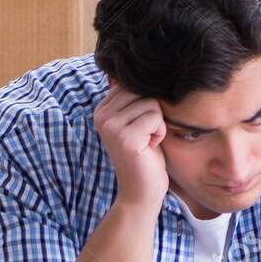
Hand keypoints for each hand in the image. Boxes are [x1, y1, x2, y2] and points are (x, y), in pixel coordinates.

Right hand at [94, 82, 169, 209]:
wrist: (141, 192)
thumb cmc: (145, 156)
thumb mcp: (138, 121)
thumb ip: (134, 98)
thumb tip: (138, 68)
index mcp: (102, 109)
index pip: (134, 84)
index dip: (147, 105)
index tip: (140, 128)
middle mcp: (101, 116)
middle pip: (143, 92)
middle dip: (153, 114)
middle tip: (145, 137)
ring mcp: (111, 127)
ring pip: (151, 104)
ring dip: (157, 125)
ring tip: (147, 143)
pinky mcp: (125, 138)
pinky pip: (155, 118)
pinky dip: (159, 134)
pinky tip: (149, 148)